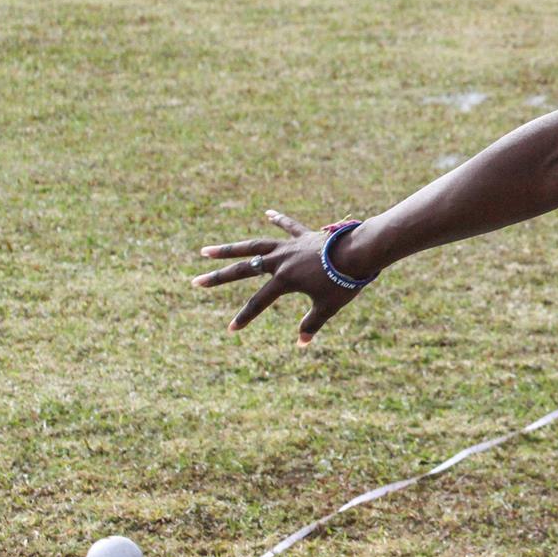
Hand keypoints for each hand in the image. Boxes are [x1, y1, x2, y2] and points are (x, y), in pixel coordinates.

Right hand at [192, 209, 364, 346]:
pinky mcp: (303, 236)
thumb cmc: (345, 282)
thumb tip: (301, 343)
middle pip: (243, 269)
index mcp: (284, 280)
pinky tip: (267, 213)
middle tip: (196, 281)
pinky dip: (278, 220)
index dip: (244, 317)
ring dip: (231, 248)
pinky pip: (288, 227)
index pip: (258, 303)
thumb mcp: (328, 306)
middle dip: (218, 277)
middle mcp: (281, 260)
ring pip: (254, 245)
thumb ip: (312, 323)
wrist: (361, 252)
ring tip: (208, 250)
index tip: (231, 329)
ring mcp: (290, 245)